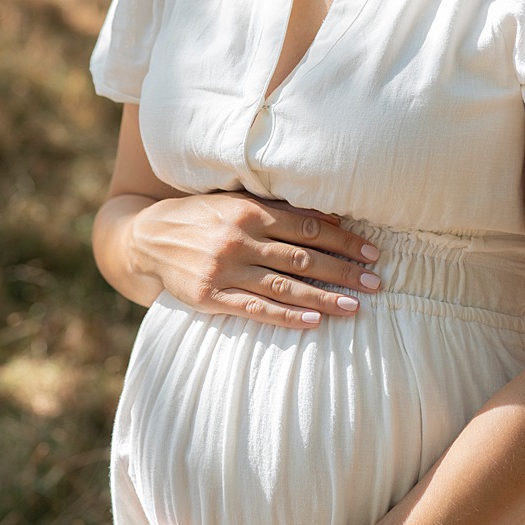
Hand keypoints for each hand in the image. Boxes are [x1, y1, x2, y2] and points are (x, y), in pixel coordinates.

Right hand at [131, 192, 380, 327]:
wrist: (148, 238)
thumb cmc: (202, 216)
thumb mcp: (236, 201)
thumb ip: (279, 209)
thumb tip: (331, 216)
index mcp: (250, 211)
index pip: (309, 227)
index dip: (344, 240)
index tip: (371, 252)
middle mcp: (240, 238)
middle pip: (303, 257)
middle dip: (342, 271)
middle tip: (375, 284)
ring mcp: (225, 269)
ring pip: (284, 286)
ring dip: (323, 298)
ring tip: (354, 307)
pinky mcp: (212, 296)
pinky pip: (256, 309)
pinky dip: (287, 317)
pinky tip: (313, 323)